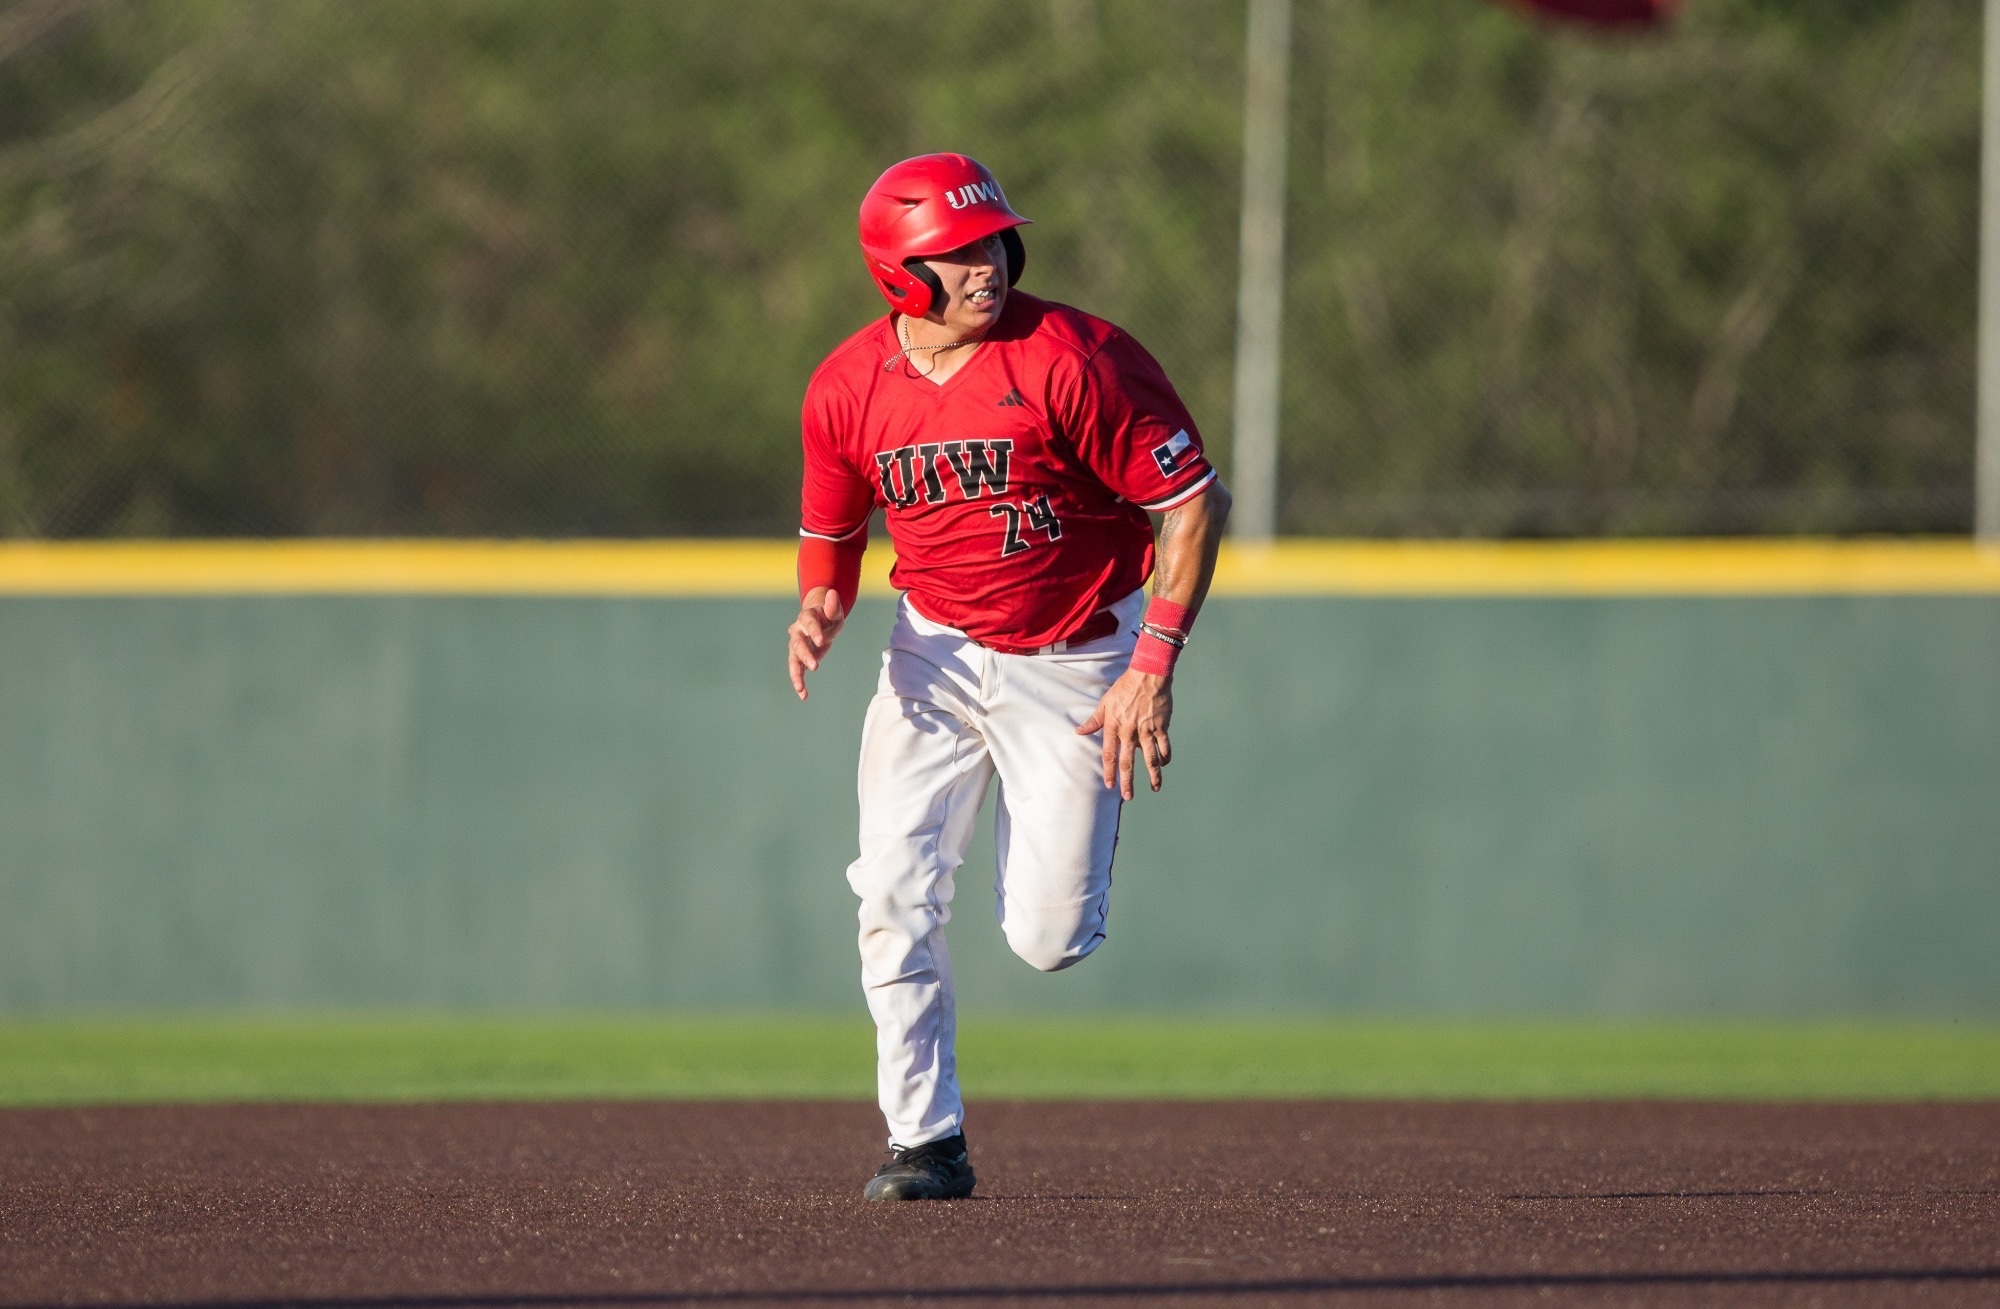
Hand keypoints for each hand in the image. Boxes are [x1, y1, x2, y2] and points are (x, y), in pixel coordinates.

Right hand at [787, 587, 847, 699]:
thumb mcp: (835, 612)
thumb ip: (833, 606)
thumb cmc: (829, 616)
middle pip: (798, 643)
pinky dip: (799, 682)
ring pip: (793, 660)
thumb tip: (832, 593)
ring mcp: (796, 645)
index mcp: (807, 617)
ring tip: (801, 689)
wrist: (821, 622)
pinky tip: (803, 695)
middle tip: (815, 666)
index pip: (809, 623)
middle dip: (805, 655)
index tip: (821, 640)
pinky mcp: (799, 658)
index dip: (814, 631)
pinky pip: (797, 670)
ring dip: (796, 674)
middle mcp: (798, 631)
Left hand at [1077, 668, 1172, 798]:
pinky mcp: (1161, 726)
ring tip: (1154, 788)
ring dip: (1153, 775)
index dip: (1109, 772)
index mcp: (1114, 726)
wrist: (1148, 675)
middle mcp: (1129, 731)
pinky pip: (1164, 746)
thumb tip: (1079, 731)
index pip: (1109, 755)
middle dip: (1128, 781)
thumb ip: (1094, 720)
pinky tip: (1165, 764)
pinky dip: (1165, 756)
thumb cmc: (1125, 687)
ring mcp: (1146, 730)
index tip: (1110, 785)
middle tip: (1129, 796)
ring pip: (1150, 758)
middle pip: (1128, 761)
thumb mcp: (1105, 702)